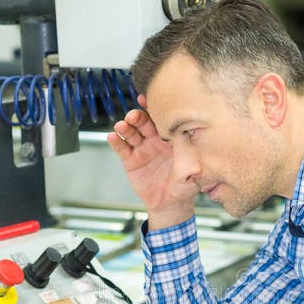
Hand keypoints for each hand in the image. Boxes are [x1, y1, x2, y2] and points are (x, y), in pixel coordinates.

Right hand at [107, 95, 197, 228]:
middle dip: (137, 117)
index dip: (154, 108)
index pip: (161, 119)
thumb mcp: (190, 169)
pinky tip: (113, 136)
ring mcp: (142, 149)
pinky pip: (122, 148)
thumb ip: (187, 153)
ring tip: (122, 126)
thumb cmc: (184, 186)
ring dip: (125, 127)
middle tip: (134, 116)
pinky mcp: (130, 160)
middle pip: (143, 122)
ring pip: (131, 132)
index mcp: (170, 138)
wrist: (170, 204)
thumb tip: (187, 138)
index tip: (148, 99)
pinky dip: (116, 141)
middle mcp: (155, 140)